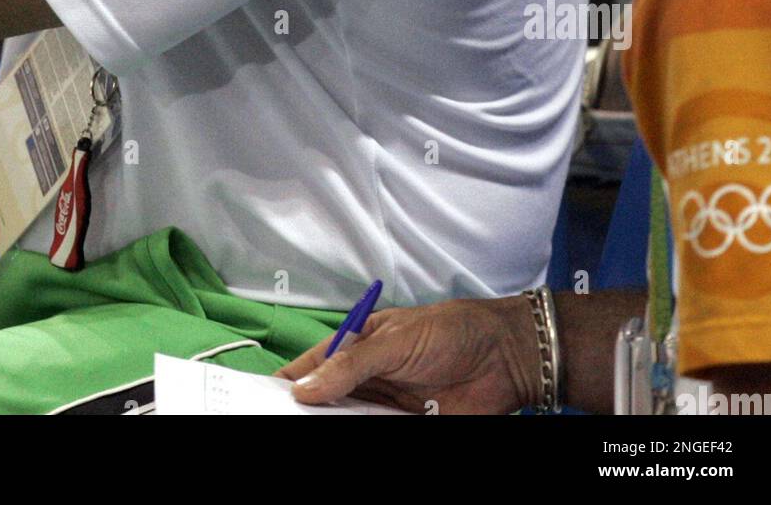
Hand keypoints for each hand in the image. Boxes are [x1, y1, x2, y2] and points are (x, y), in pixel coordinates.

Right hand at [275, 295, 541, 414]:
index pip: (316, 365)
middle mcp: (370, 380)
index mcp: (361, 346)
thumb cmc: (450, 332)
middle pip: (327, 401)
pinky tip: (346, 439)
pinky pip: (377, 437)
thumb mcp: (394, 341)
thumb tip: (305, 389)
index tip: (264, 396)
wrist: (506, 358)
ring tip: (309, 433)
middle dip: (307, 411)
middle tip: (279, 420)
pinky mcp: (408, 429)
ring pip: (349, 424)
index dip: (291, 380)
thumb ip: (351, 366)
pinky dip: (361, 438)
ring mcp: (388, 408)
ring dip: (333, 428)